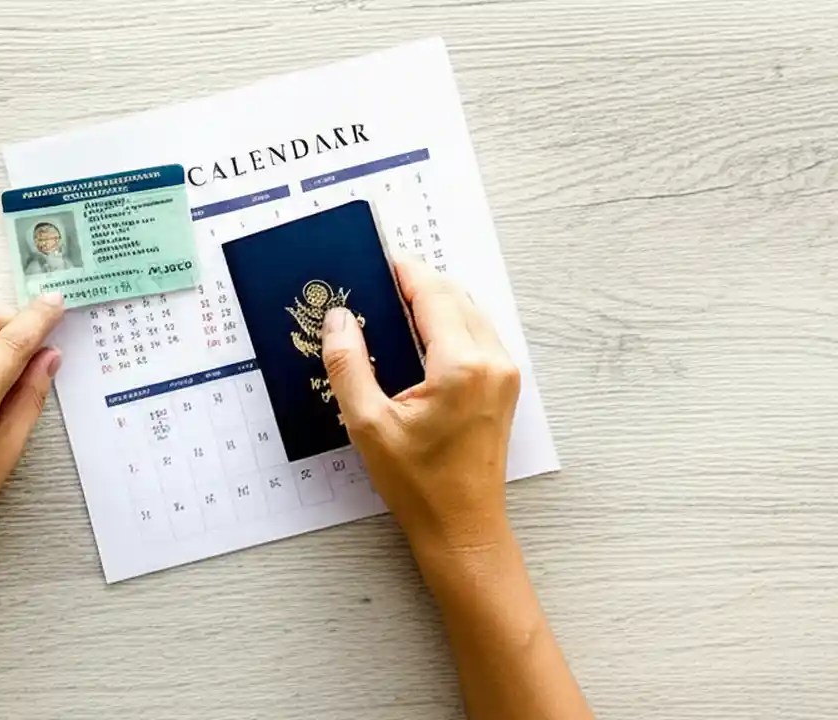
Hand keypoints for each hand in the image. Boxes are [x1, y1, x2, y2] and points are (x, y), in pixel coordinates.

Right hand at [321, 259, 519, 554]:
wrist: (462, 527)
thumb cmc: (418, 484)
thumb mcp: (368, 424)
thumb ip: (348, 365)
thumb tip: (339, 319)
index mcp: (460, 365)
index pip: (431, 294)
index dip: (403, 271)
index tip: (376, 258)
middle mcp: (491, 361)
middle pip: (454, 295)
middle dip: (416, 282)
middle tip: (376, 281)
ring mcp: (503, 373)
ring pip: (470, 311)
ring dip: (435, 300)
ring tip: (393, 304)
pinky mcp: (504, 385)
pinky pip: (478, 333)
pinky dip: (450, 321)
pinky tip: (419, 333)